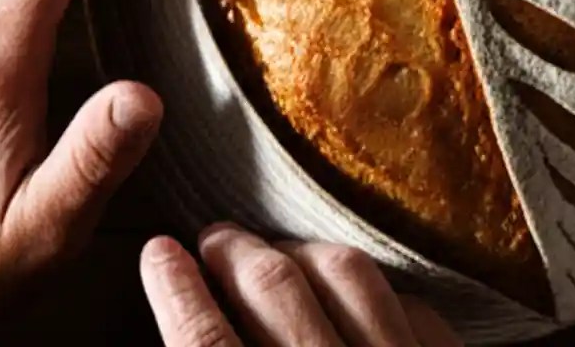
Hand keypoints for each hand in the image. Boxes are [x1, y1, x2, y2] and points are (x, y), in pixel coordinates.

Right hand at [139, 223, 462, 346]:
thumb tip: (193, 311)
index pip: (205, 344)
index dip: (175, 288)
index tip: (158, 251)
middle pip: (277, 291)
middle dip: (236, 252)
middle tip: (215, 238)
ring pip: (349, 277)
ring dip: (304, 254)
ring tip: (278, 251)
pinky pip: (416, 309)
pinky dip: (380, 294)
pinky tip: (357, 293)